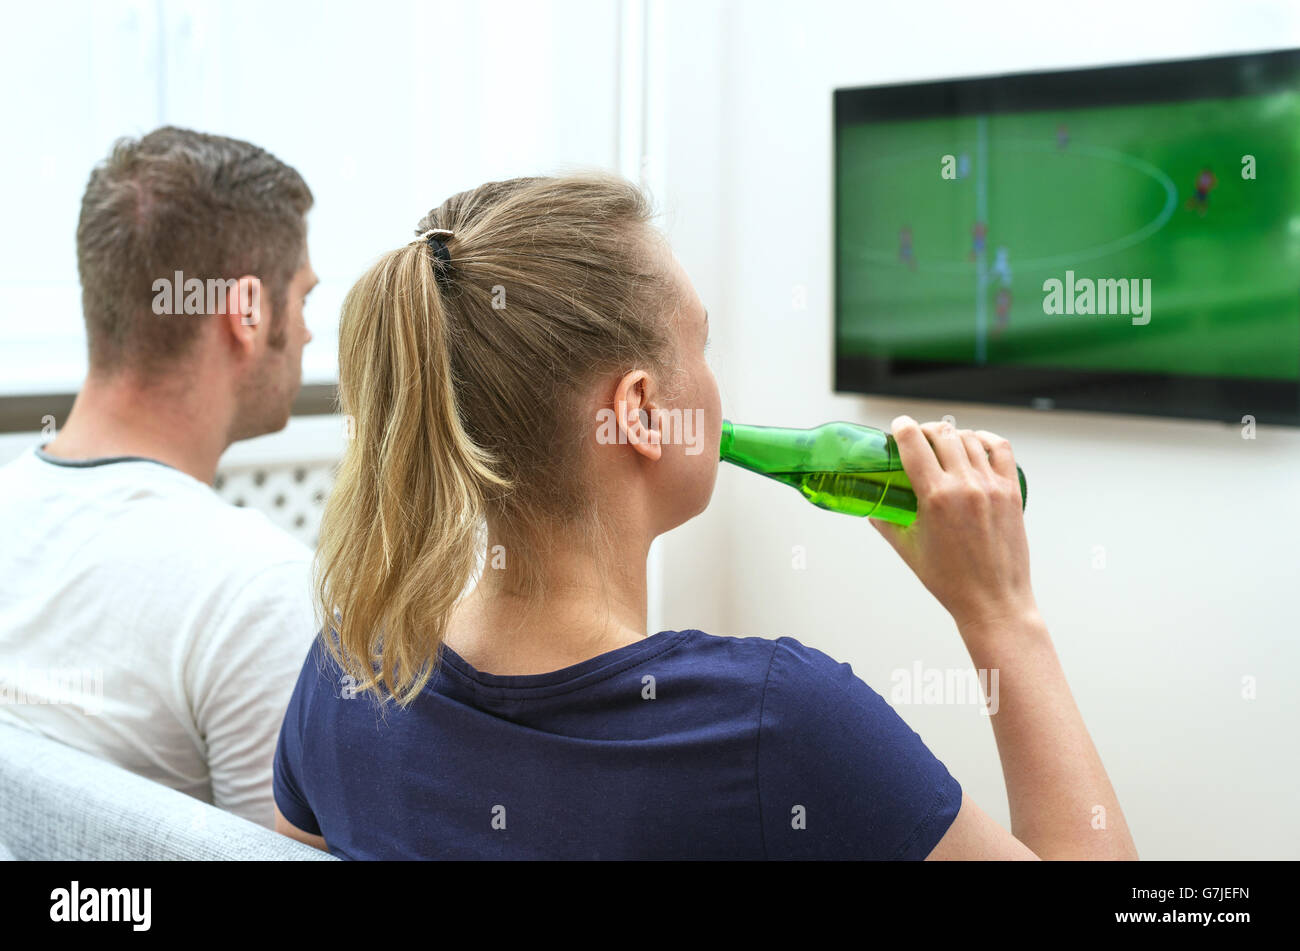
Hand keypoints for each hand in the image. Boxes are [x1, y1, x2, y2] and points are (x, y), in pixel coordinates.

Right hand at [872, 415, 1038, 638]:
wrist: (993, 601)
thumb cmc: (950, 581)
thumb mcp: (908, 550)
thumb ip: (887, 523)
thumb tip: (873, 507)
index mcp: (936, 498)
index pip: (914, 444)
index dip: (902, 428)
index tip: (898, 426)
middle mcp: (965, 486)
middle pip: (942, 434)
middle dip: (925, 429)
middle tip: (918, 438)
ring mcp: (991, 487)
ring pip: (969, 439)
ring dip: (952, 435)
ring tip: (944, 444)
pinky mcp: (1011, 492)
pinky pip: (1000, 449)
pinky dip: (985, 439)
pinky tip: (974, 443)